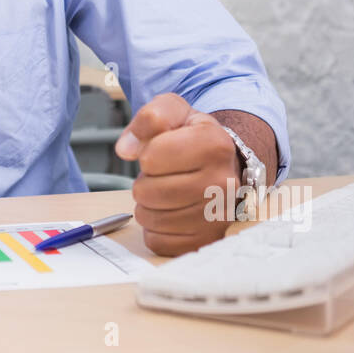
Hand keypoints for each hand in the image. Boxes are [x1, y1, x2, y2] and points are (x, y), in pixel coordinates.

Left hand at [114, 93, 238, 256]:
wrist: (227, 164)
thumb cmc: (195, 138)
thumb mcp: (175, 111)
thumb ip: (148, 118)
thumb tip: (126, 149)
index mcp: (215, 145)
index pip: (151, 157)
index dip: (147, 153)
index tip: (161, 151)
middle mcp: (222, 183)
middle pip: (148, 191)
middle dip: (145, 181)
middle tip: (162, 175)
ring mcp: (218, 217)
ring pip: (151, 218)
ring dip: (148, 205)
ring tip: (166, 192)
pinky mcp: (207, 241)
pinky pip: (158, 241)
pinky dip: (155, 229)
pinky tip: (170, 213)